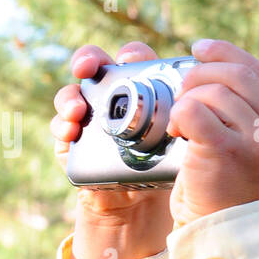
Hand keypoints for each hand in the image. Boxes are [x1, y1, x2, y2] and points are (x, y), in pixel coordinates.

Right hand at [51, 41, 172, 223]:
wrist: (143, 205)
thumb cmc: (165, 166)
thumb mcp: (181, 142)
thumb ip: (187, 123)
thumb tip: (195, 110)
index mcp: (143, 90)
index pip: (135, 61)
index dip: (131, 54)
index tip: (130, 58)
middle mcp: (113, 97)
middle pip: (96, 66)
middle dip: (88, 59)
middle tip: (87, 68)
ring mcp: (90, 117)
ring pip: (73, 94)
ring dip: (70, 97)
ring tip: (77, 110)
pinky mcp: (74, 141)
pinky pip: (62, 127)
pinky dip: (62, 126)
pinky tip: (70, 132)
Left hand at [165, 38, 258, 230]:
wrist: (228, 239)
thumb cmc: (232, 197)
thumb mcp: (254, 151)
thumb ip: (247, 116)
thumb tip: (215, 73)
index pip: (257, 71)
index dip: (226, 54)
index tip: (200, 49)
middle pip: (234, 74)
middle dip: (199, 75)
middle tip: (181, 93)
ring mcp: (257, 139)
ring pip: (211, 92)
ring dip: (186, 102)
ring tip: (180, 128)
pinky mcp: (228, 149)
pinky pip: (193, 110)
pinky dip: (178, 116)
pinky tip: (177, 135)